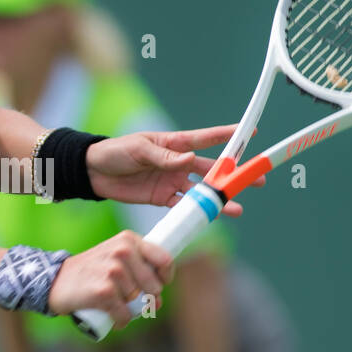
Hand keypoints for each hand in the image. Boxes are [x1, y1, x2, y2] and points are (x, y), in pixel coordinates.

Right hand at [45, 230, 173, 326]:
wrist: (56, 281)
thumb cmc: (91, 272)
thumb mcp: (115, 258)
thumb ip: (139, 271)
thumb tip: (158, 301)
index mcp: (128, 240)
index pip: (164, 260)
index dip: (164, 278)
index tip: (156, 286)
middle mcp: (122, 251)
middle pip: (154, 287)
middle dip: (146, 299)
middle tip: (129, 300)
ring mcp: (113, 271)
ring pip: (139, 303)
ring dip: (130, 311)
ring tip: (114, 306)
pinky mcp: (105, 291)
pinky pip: (125, 315)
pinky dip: (120, 321)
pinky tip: (111, 318)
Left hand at [85, 126, 265, 213]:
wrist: (94, 172)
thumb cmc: (115, 152)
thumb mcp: (138, 150)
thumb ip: (164, 156)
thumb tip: (188, 159)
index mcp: (174, 143)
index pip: (206, 138)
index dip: (228, 136)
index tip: (251, 133)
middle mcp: (178, 162)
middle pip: (212, 169)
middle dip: (234, 175)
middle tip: (257, 179)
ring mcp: (172, 181)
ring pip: (202, 191)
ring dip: (219, 200)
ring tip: (239, 208)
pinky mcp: (162, 198)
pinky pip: (183, 206)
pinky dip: (197, 213)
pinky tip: (212, 218)